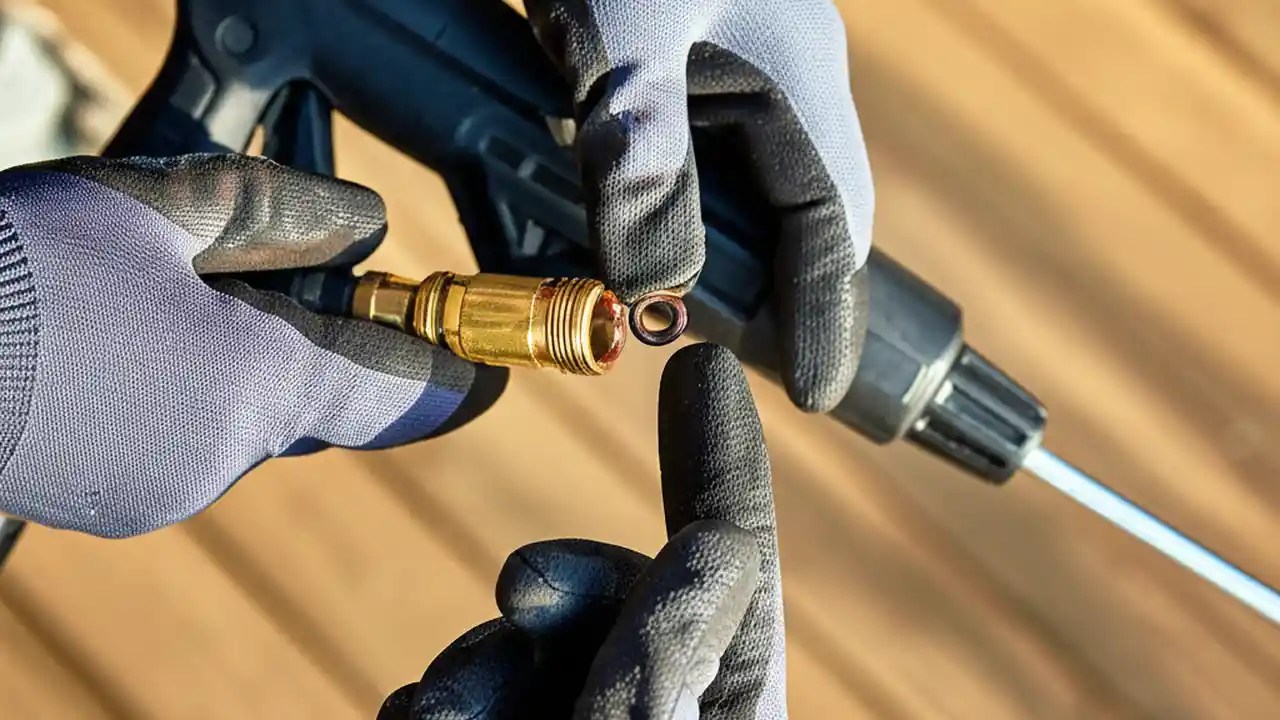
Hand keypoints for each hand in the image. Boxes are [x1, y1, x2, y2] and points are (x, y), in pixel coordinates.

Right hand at [0, 154, 504, 537]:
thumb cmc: (11, 273)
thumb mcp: (153, 208)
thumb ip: (278, 215)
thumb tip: (366, 224)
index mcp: (256, 384)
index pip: (405, 393)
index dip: (463, 376)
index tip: (498, 366)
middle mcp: (226, 455)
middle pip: (328, 395)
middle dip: (333, 336)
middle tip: (310, 266)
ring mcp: (168, 487)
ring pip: (260, 414)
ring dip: (256, 355)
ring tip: (189, 285)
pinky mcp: (121, 498)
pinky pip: (200, 437)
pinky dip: (201, 386)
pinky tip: (140, 335)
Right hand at [380, 344, 785, 718]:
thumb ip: (669, 655)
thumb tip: (716, 538)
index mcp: (723, 708)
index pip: (732, 560)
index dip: (720, 458)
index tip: (703, 360)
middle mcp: (655, 711)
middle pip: (615, 591)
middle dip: (560, 578)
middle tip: (521, 590)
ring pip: (523, 647)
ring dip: (477, 663)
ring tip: (445, 716)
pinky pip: (462, 700)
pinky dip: (438, 702)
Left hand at [526, 0, 872, 412]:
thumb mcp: (625, 43)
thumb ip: (643, 166)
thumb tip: (654, 289)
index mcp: (797, 75)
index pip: (834, 223)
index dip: (829, 312)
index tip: (823, 393)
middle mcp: (774, 74)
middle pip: (797, 211)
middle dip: (777, 289)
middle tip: (746, 360)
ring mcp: (726, 59)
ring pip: (739, 182)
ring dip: (713, 246)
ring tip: (684, 311)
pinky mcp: (674, 52)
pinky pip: (682, 146)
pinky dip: (658, 197)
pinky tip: (620, 221)